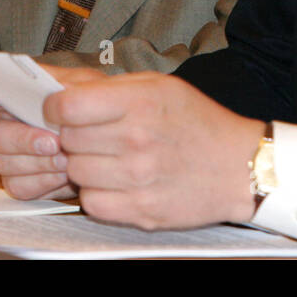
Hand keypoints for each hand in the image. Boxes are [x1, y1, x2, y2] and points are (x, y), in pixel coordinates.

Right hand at [0, 65, 102, 200]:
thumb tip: (50, 101)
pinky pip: (18, 186)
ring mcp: (6, 153)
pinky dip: (43, 181)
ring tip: (67, 158)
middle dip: (21, 140)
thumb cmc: (89, 104)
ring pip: (2, 163)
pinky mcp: (18, 179)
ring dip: (37, 162)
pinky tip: (64, 174)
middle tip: (52, 142)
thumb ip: (65, 88)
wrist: (105, 137)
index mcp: (5, 92)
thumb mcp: (83, 85)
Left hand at [46, 72, 263, 230]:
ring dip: (84, 165)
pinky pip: (91, 203)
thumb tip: (61, 89)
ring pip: (76, 172)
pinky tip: (115, 181)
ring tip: (108, 157)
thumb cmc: (199, 122)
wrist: (239, 167)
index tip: (62, 110)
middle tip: (93, 134)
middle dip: (73, 135)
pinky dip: (97, 194)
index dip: (56, 107)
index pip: (68, 107)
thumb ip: (109, 87)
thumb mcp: (158, 86)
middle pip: (67, 140)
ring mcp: (138, 179)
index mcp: (140, 103)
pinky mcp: (141, 211)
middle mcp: (136, 140)